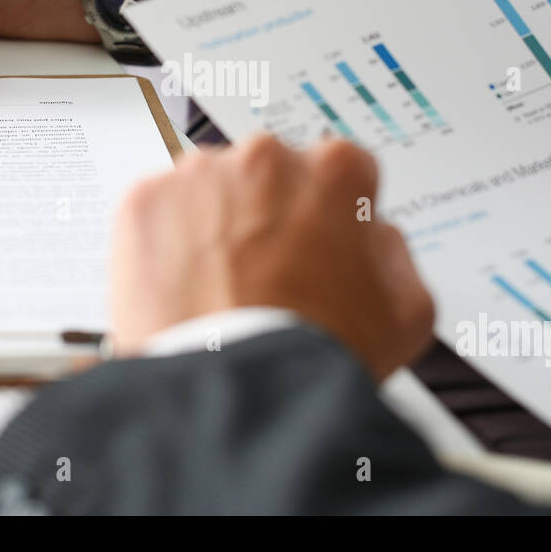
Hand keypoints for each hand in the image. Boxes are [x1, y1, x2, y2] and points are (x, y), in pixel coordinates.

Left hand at [109, 135, 434, 378]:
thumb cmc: (317, 355)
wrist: (241, 393)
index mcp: (335, 170)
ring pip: (207, 190)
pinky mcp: (144, 202)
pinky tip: (184, 290)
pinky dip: (163, 244)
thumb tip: (374, 235)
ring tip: (220, 289)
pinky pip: (156, 213)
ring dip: (212, 226)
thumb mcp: (406, 310)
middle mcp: (266, 158)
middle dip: (266, 215)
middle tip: (265, 275)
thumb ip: (393, 251)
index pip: (335, 170)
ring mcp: (200, 176)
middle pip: (266, 176)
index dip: (327, 213)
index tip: (315, 242)